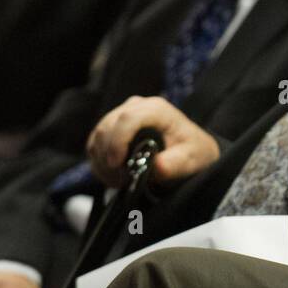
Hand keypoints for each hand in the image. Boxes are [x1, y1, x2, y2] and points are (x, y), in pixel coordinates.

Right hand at [85, 95, 219, 188]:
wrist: (189, 151)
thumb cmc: (192, 151)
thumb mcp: (192, 159)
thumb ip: (176, 163)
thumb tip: (158, 167)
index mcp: (156, 109)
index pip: (127, 119)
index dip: (118, 141)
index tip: (117, 164)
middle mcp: (136, 106)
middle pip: (108, 127)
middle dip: (109, 157)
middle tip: (121, 180)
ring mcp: (121, 114)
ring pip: (98, 136)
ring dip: (102, 162)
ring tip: (120, 180)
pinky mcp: (112, 127)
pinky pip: (94, 143)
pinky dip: (99, 162)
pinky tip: (114, 176)